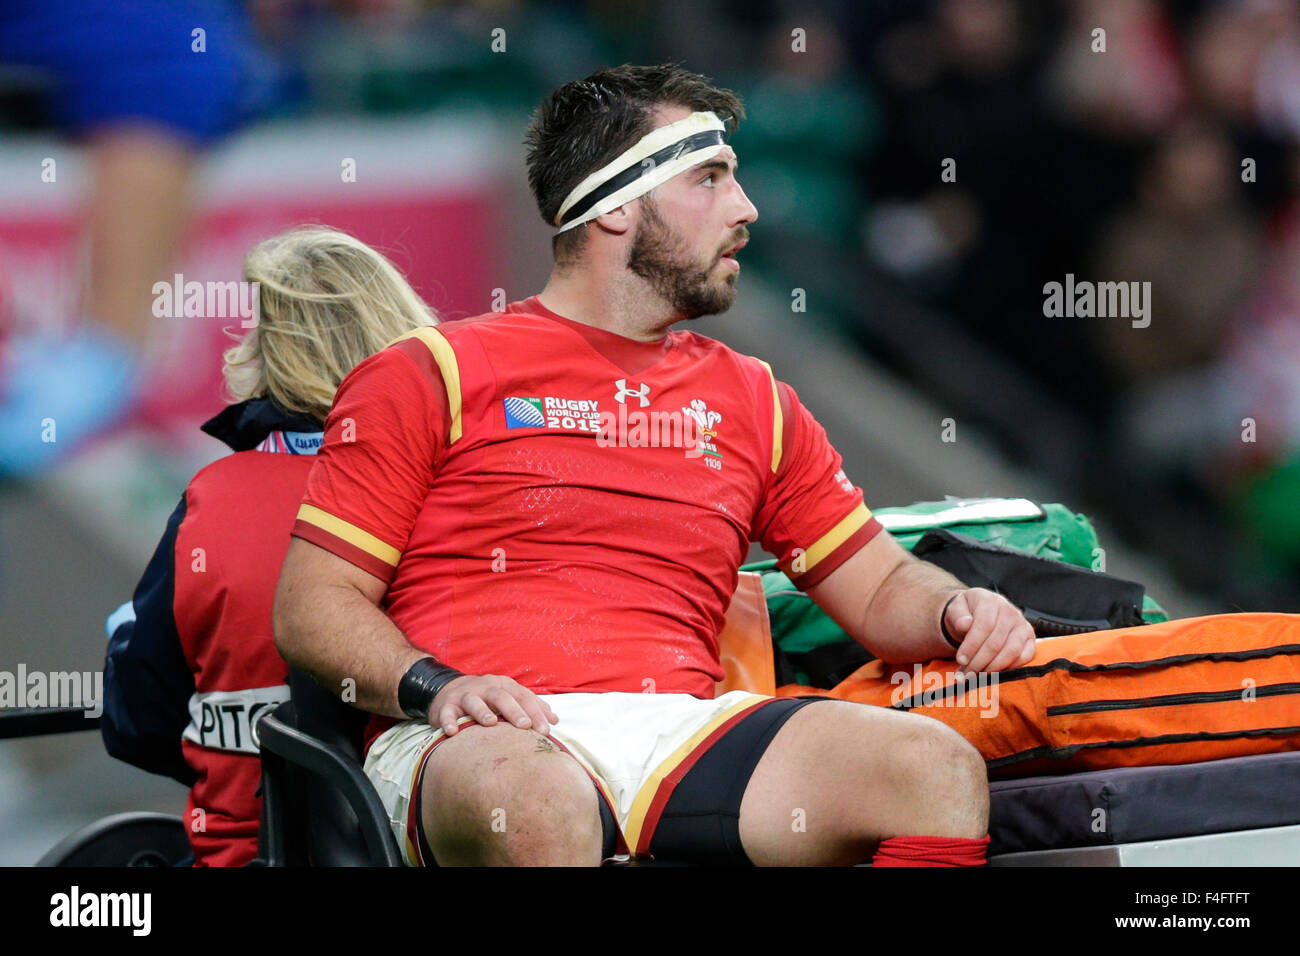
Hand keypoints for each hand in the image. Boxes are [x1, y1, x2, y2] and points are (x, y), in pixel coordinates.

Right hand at [430, 674, 559, 736]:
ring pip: (474, 701)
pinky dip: (448, 721)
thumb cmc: (487, 700)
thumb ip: (531, 708)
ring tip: (490, 723)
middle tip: (525, 726)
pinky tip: (452, 732)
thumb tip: (555, 721)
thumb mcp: (509, 698)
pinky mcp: (446, 705)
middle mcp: (486, 688)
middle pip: (501, 696)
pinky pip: (446, 713)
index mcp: (504, 686)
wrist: (450, 691)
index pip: (523, 697)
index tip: (546, 730)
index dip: (535, 712)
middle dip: (514, 710)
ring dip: (482, 711)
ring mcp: (465, 695)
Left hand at [943, 588, 1034, 674]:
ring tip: (976, 676)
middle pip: (996, 642)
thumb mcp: (955, 610)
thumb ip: (957, 616)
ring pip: (1011, 652)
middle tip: (965, 675)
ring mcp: (1023, 625)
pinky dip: (1009, 668)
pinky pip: (1025, 657)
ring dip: (992, 668)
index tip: (960, 660)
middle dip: (978, 662)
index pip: (984, 625)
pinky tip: (993, 673)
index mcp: (990, 601)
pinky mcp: (1030, 639)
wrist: (979, 613)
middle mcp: (1010, 611)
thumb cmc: (966, 614)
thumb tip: (965, 624)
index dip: (972, 645)